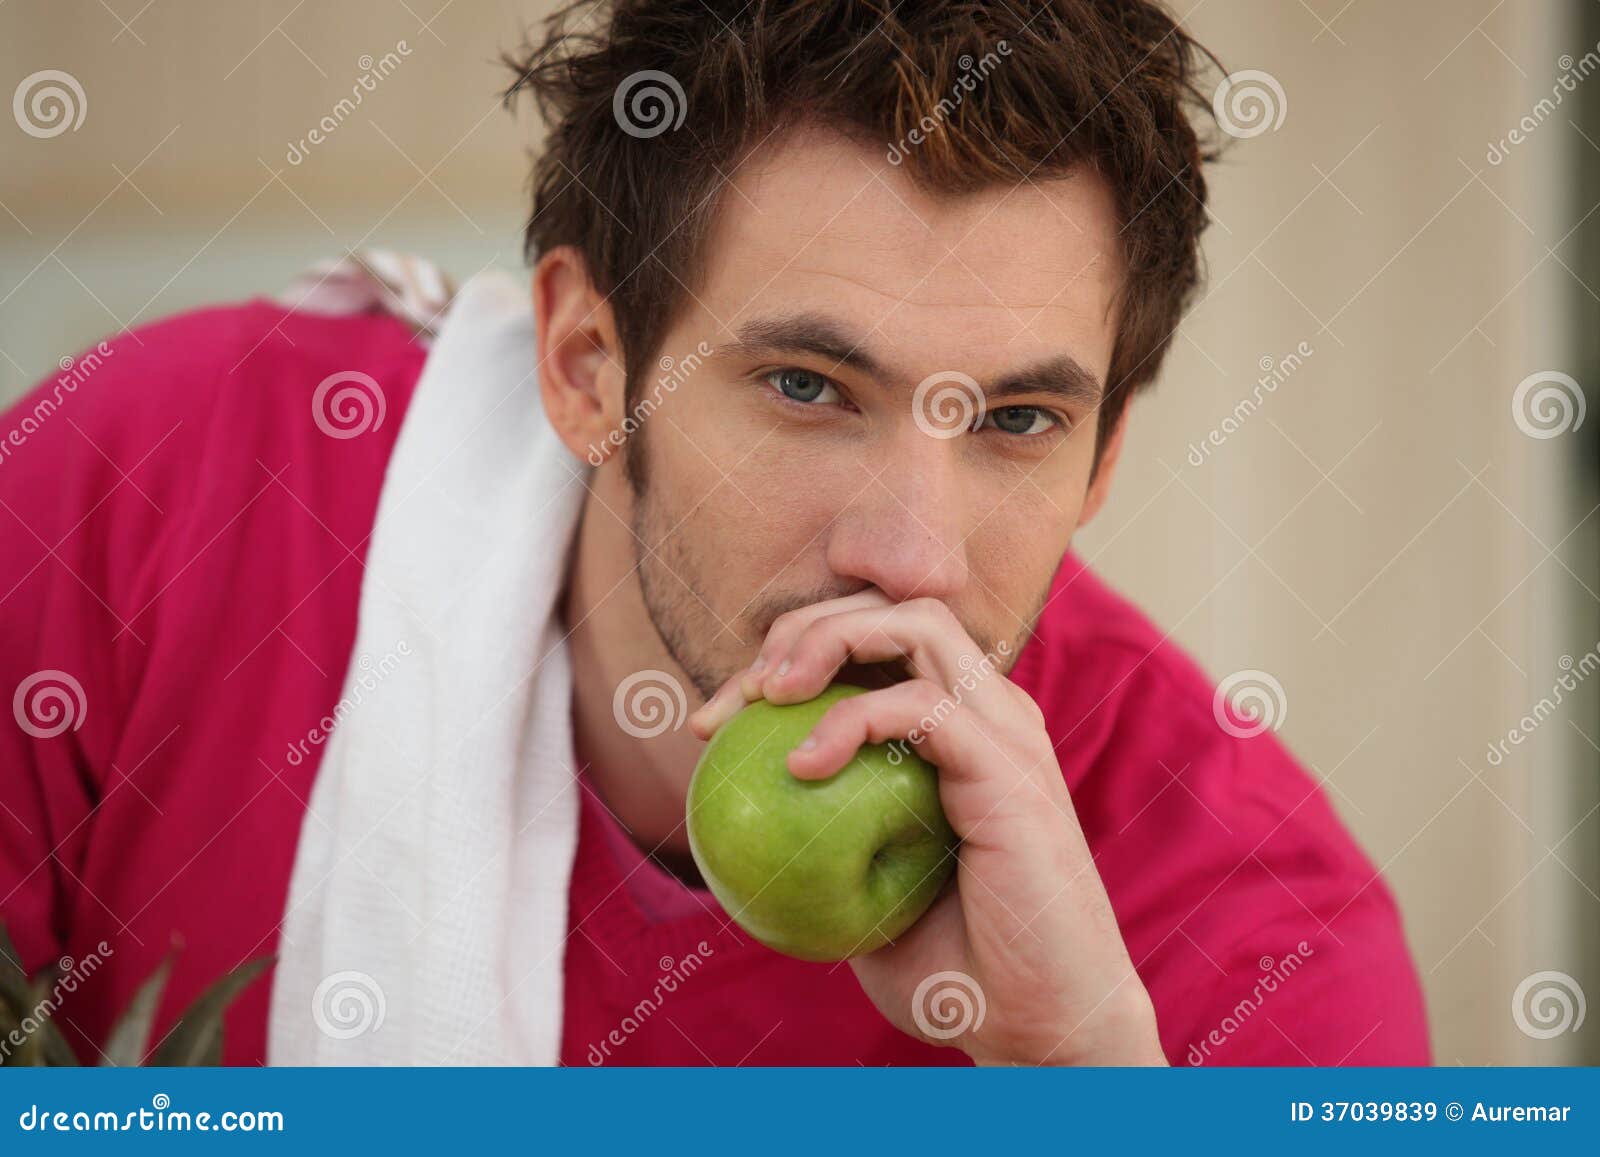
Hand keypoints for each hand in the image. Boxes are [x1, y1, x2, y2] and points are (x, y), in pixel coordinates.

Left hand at [688, 591, 1166, 1065]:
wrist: (1039, 1028)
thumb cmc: (956, 970)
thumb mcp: (865, 896)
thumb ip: (821, 841)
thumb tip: (735, 818)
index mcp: (960, 726)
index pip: (873, 641)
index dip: (788, 654)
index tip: (712, 721)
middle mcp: (989, 711)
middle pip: (890, 608)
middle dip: (801, 627)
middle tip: (738, 697)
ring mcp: (1006, 731)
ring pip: (915, 623)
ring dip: (826, 640)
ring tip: (767, 695)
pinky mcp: (1009, 768)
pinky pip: (920, 705)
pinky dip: (851, 717)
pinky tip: (801, 766)